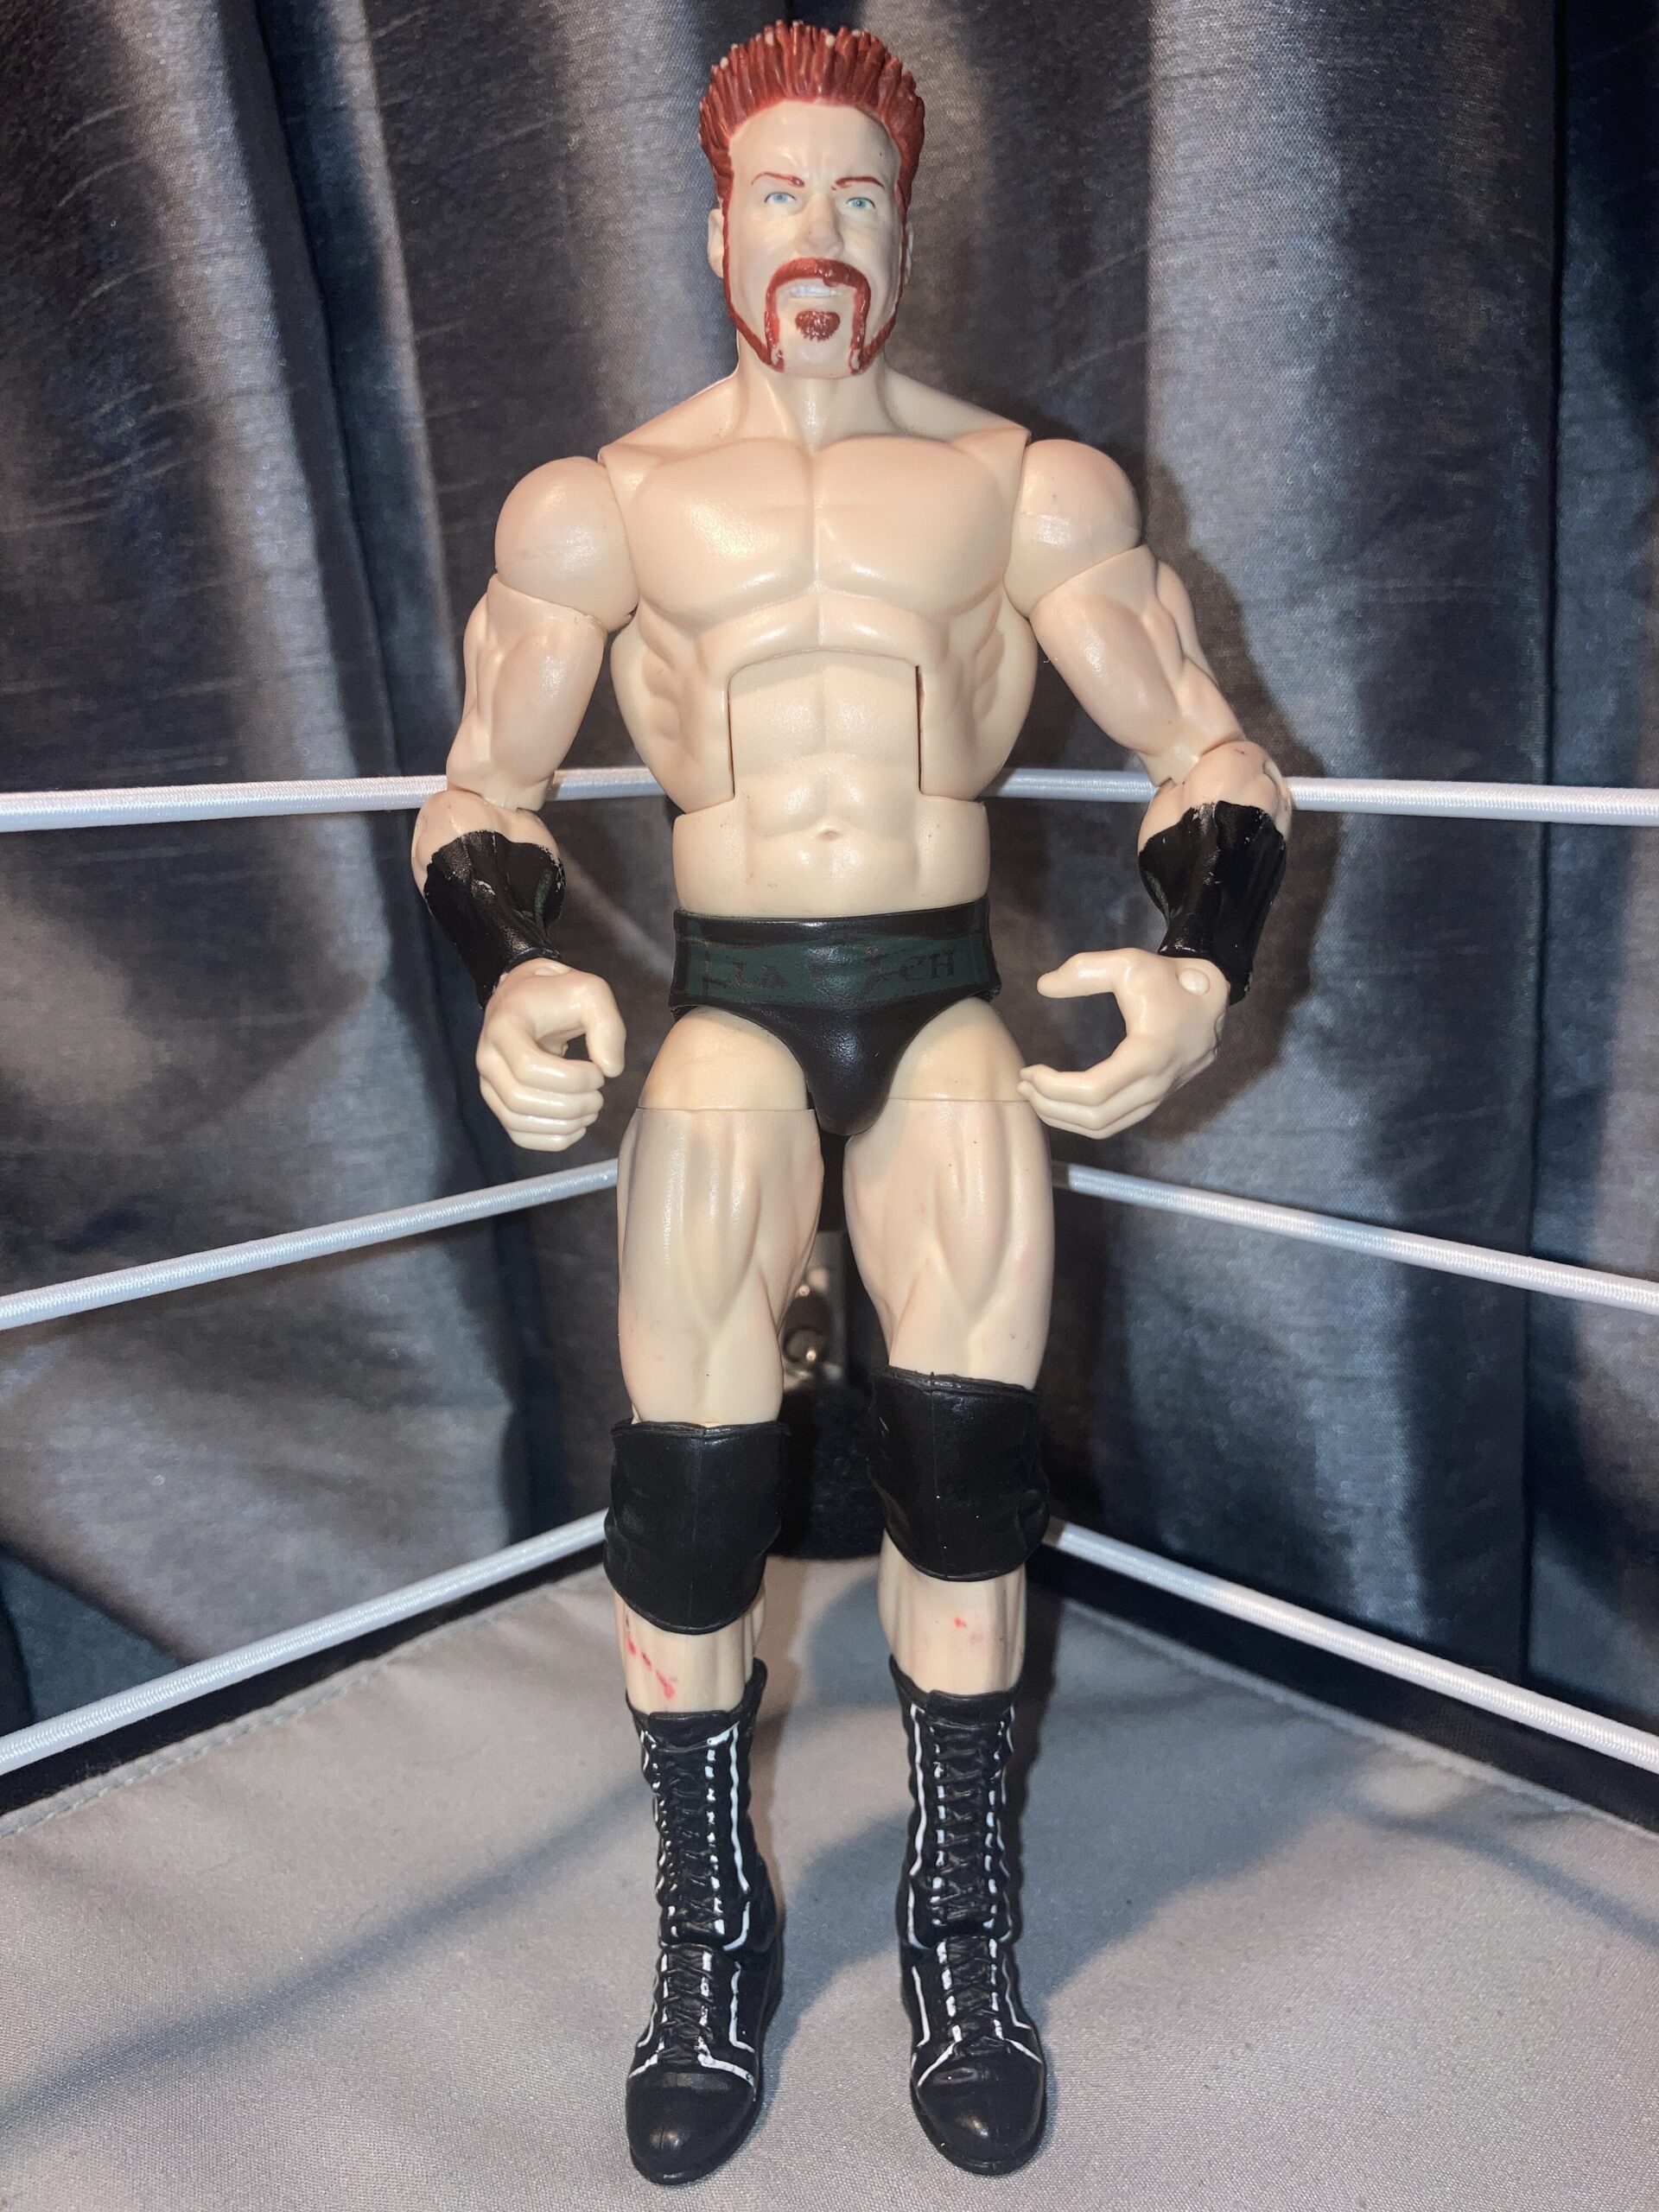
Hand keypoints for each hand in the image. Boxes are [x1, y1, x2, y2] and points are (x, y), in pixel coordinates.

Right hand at [476, 961, 625, 1151]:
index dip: (570, 1079)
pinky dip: (550, 1140)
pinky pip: (519, 1135)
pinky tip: (577, 1128)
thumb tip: (611, 1070)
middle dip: (569, 1105)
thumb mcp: (590, 993)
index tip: (598, 1073)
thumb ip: (608, 1027)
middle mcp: (487, 1058)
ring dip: (562, 1125)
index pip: (528, 1067)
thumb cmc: (559, 996)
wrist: (527, 1000)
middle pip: (520, 1099)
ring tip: (591, 1111)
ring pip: (517, 1122)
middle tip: (599, 1096)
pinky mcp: (499, 1103)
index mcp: (504, 1027)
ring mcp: (488, 1084)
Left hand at [1018, 947, 1224, 1140]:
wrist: (1213, 997)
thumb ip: (1085, 971)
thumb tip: (1044, 985)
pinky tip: (1062, 1102)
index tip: (1029, 1071)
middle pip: (1096, 1118)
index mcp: (1150, 1056)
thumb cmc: (1171, 980)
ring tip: (1036, 1097)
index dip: (1054, 1088)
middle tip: (1024, 1085)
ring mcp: (1159, 1097)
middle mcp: (1157, 1085)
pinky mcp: (1157, 1099)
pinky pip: (1117, 1122)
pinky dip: (1084, 1118)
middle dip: (1052, 1106)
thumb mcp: (1130, 963)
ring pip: (1106, 1127)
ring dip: (1065, 1118)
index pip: (1094, 1091)